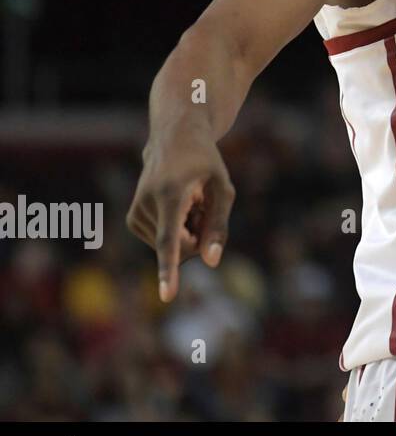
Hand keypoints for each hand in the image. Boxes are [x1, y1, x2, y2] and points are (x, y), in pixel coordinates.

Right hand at [127, 129, 235, 301]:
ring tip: (188, 201)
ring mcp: (135, 212)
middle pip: (178, 246)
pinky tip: (179, 208)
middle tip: (203, 204)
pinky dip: (175, 232)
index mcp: (171, 195)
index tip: (167, 296)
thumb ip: (218, 226)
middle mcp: (146, 204)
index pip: (169, 240)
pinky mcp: (131, 219)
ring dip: (187, 231)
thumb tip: (210, 262)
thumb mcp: (223, 188)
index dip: (169, 269)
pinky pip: (161, 242)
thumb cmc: (205, 163)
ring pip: (170, 246)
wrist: (173, 138)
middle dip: (198, 237)